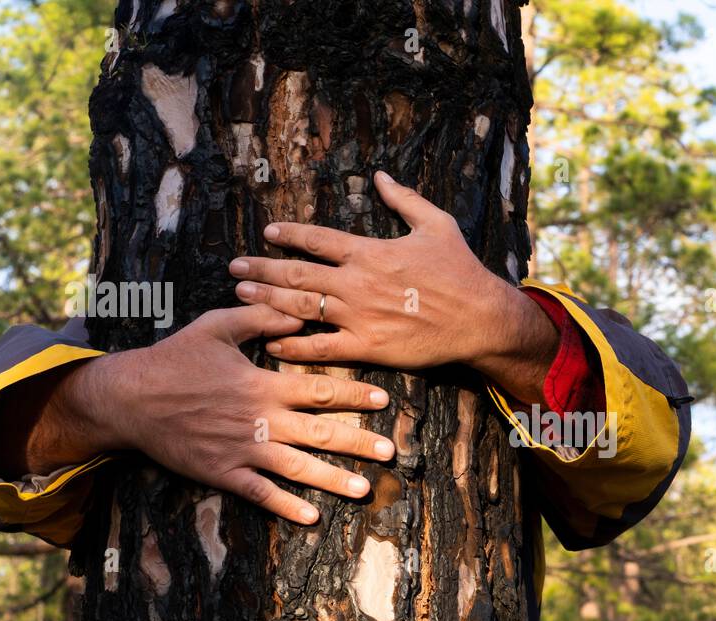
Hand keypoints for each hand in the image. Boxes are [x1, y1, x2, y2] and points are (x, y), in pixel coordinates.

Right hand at [56, 305, 394, 523]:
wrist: (129, 398)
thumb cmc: (175, 358)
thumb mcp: (216, 326)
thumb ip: (260, 320)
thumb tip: (299, 314)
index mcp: (262, 384)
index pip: (320, 389)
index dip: (355, 395)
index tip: (384, 401)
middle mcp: (259, 419)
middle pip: (319, 432)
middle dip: (358, 442)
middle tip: (391, 452)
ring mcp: (242, 450)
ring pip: (297, 468)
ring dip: (333, 479)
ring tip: (365, 489)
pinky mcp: (223, 472)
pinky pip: (260, 493)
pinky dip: (286, 506)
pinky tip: (312, 517)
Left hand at [229, 170, 559, 405]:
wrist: (480, 318)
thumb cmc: (461, 271)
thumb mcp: (437, 224)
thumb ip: (404, 200)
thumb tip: (381, 176)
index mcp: (370, 251)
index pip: (317, 239)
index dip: (289, 235)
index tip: (268, 233)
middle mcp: (357, 283)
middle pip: (297, 274)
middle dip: (262, 270)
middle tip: (235, 269)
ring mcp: (359, 316)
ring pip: (301, 307)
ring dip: (267, 301)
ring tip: (241, 296)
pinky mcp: (367, 347)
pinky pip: (321, 347)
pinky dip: (293, 345)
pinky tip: (270, 343)